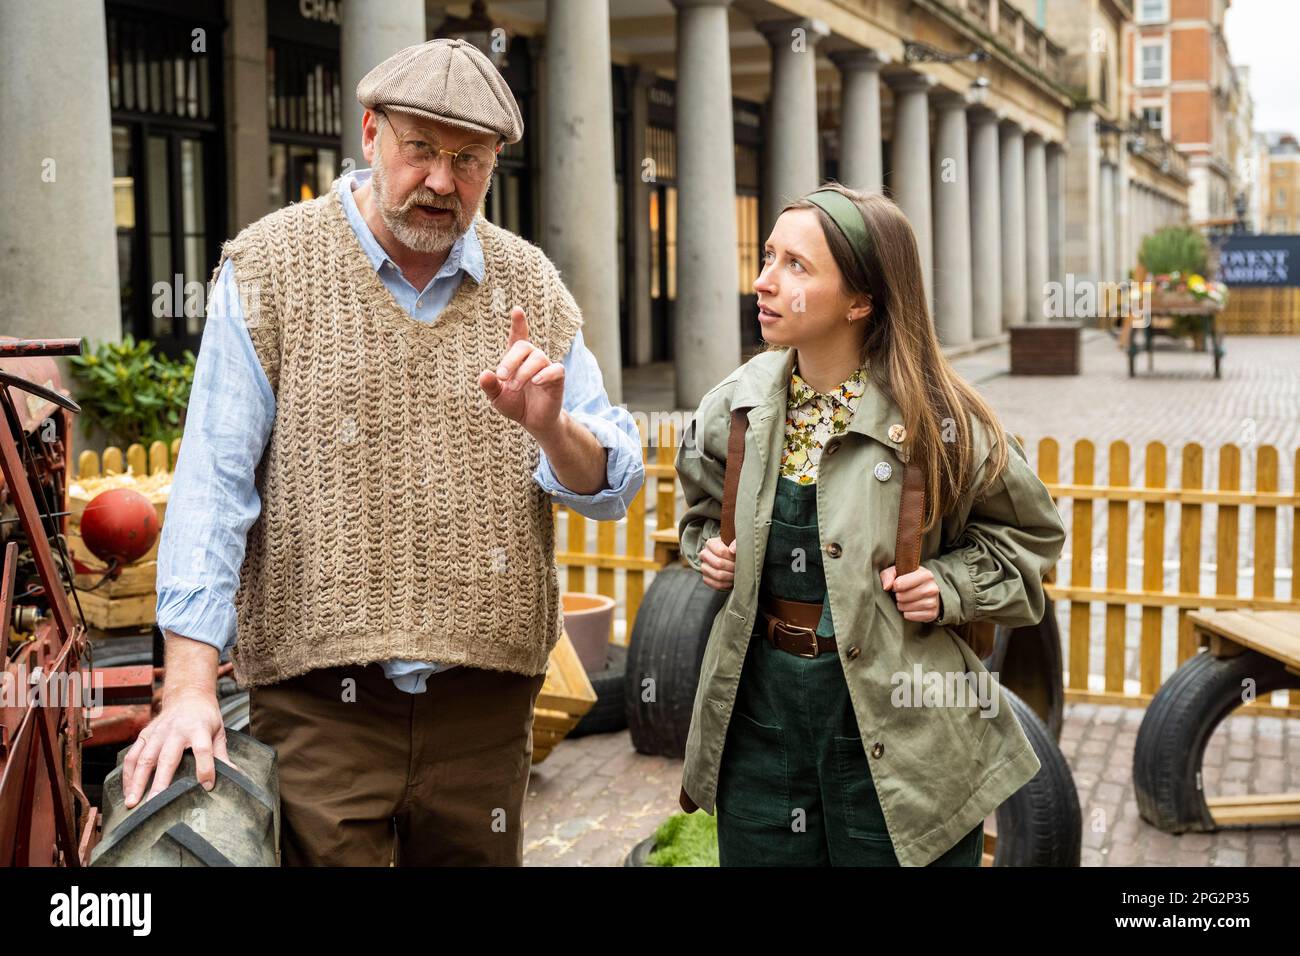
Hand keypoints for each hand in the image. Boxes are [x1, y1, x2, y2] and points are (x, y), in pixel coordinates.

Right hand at [121, 687, 235, 808]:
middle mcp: (176, 730)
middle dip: (160, 782)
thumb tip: (234, 775)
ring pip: (144, 758)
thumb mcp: (219, 731)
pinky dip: (128, 773)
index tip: (208, 786)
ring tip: (132, 803)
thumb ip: (222, 754)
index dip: (206, 768)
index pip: (203, 750)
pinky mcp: (145, 734)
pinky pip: (132, 755)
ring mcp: (158, 732)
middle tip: (154, 804)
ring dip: (137, 782)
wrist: (188, 695)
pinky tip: (127, 790)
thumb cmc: (206, 717)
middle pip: (167, 758)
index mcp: (199, 729)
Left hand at [478, 306, 564, 436]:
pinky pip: (556, 369)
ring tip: (514, 387)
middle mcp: (532, 359)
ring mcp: (546, 368)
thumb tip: (484, 374)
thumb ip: (490, 386)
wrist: (533, 422)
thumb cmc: (516, 405)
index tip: (517, 310)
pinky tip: (536, 382)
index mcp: (517, 359)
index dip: (518, 323)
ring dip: (523, 372)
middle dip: (511, 360)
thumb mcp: (497, 398)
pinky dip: (545, 374)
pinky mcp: (557, 379)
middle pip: (524, 346)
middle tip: (502, 376)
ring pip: (538, 357)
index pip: (518, 337)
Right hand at [700, 536, 736, 590]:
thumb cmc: (733, 550)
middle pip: (718, 564)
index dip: (731, 557)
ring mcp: (704, 567)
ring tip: (736, 573)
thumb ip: (736, 543)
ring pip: (717, 575)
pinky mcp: (706, 578)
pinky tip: (730, 580)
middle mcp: (704, 554)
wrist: (730, 558)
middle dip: (732, 567)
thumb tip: (733, 550)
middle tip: (739, 567)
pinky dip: (726, 584)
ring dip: (730, 576)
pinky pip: (716, 584)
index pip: (720, 551)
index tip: (738, 557)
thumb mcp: (736, 543)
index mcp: (710, 544)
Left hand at [880, 565, 940, 622]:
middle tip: (899, 595)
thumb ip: (888, 575)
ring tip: (904, 601)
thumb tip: (886, 587)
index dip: (895, 586)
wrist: (925, 591)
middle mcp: (932, 588)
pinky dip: (908, 614)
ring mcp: (934, 602)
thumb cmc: (908, 580)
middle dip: (898, 597)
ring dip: (902, 606)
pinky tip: (909, 609)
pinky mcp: (932, 613)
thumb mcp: (896, 572)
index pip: (901, 583)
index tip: (896, 586)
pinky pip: (913, 616)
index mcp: (925, 574)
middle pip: (904, 596)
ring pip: (909, 607)